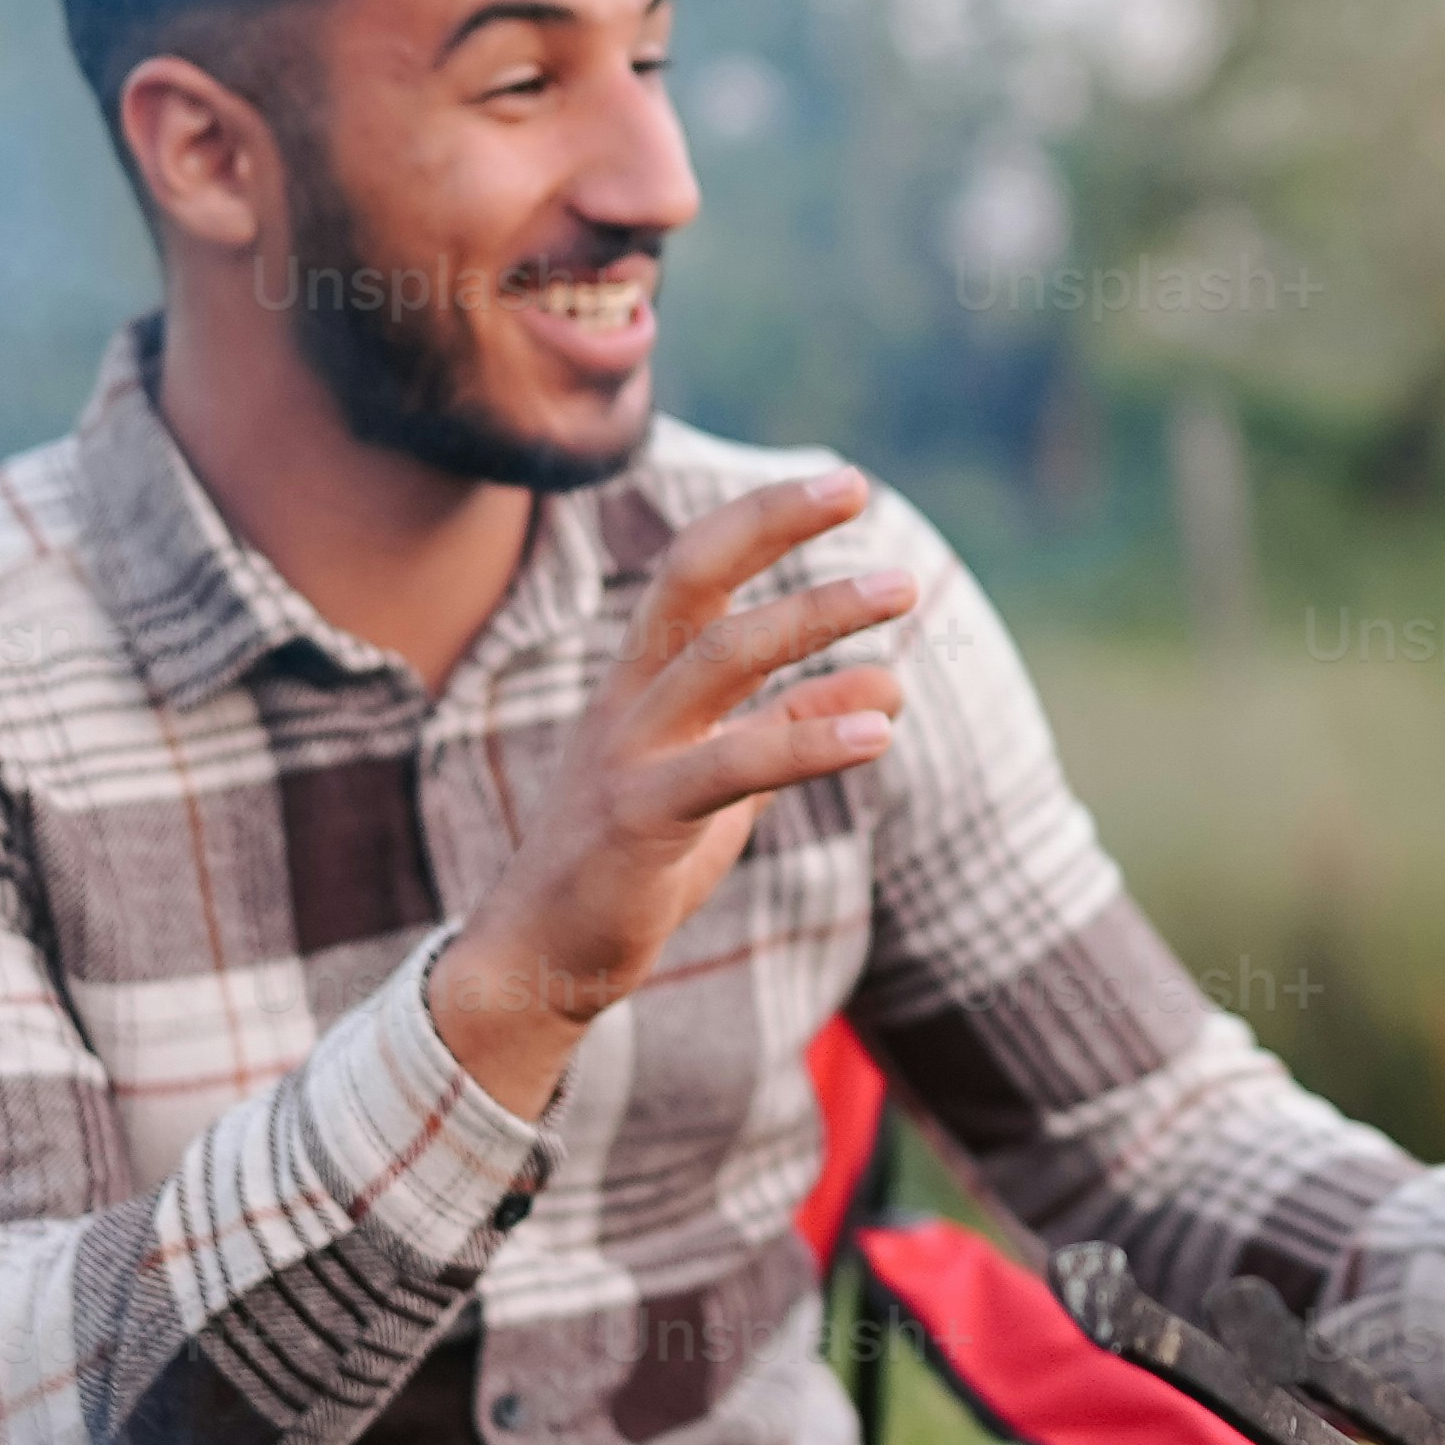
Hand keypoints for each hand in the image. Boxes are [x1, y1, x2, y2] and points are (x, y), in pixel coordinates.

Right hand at [427, 470, 920, 1122]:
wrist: (543, 959)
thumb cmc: (632, 864)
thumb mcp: (726, 783)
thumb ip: (794, 725)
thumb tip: (886, 683)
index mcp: (641, 680)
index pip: (696, 569)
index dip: (763, 519)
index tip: (844, 487)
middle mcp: (627, 697)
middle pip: (692, 578)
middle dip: (772, 522)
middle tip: (856, 485)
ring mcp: (626, 754)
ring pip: (721, 655)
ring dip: (817, 612)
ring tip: (902, 589)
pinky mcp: (639, 820)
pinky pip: (733, 764)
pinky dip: (811, 741)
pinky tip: (882, 731)